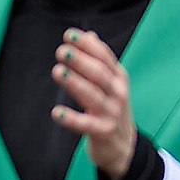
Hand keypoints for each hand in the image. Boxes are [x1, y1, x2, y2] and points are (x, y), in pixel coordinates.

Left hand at [51, 29, 136, 179]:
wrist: (123, 146)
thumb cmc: (111, 109)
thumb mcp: (110, 83)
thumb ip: (100, 60)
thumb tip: (89, 34)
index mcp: (118, 78)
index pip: (104, 57)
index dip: (88, 45)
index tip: (69, 35)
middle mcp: (118, 93)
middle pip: (99, 74)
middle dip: (81, 61)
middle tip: (62, 50)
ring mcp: (112, 112)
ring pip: (93, 95)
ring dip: (75, 83)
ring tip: (58, 71)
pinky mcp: (103, 131)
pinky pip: (86, 125)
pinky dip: (72, 119)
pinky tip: (56, 112)